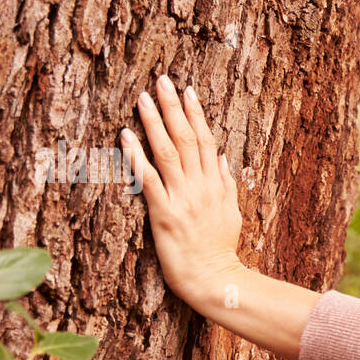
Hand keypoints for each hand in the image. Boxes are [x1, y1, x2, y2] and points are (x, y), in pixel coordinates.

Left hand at [121, 74, 244, 307]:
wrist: (213, 279)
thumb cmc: (220, 251)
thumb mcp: (232, 214)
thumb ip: (227, 184)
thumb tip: (222, 158)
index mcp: (215, 185)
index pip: (206, 141)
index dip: (196, 114)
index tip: (188, 90)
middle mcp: (200, 187)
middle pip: (187, 139)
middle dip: (173, 108)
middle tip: (162, 80)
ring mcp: (182, 199)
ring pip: (168, 152)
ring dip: (154, 123)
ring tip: (142, 98)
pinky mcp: (164, 214)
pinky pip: (148, 180)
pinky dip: (137, 156)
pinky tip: (126, 136)